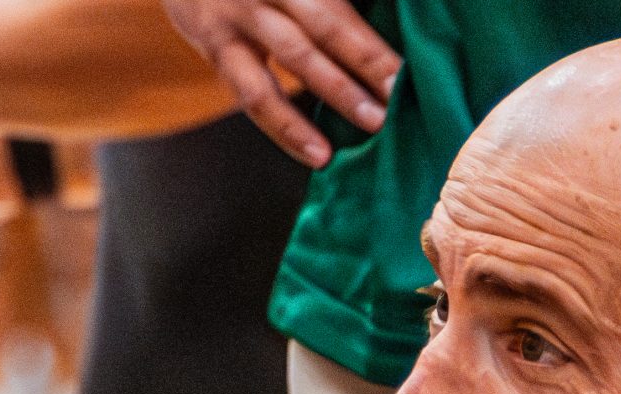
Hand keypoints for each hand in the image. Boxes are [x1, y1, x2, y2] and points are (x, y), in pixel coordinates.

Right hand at [160, 0, 400, 166]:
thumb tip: (385, 32)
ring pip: (291, 59)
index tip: (405, 73)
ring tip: (369, 127)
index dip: (370, 44)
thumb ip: (326, 6)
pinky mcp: (215, 45)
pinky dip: (287, 128)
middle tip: (399, 99)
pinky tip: (317, 153)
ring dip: (334, 95)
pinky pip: (253, 95)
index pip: (337, 10)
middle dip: (365, 64)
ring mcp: (238, 16)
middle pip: (323, 26)